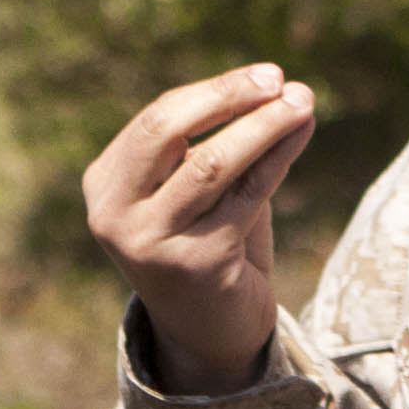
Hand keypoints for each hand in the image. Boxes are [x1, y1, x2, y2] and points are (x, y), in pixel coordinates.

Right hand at [84, 64, 315, 389]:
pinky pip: (246, 195)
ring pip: (211, 163)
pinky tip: (300, 134)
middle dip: (227, 97)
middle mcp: (114, 214)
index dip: (214, 92)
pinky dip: (277, 158)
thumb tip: (277, 92)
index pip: (157, 120)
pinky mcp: (194, 264)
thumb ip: (217, 143)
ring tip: (303, 101)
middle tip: (278, 79)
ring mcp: (149, 242)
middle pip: (166, 132)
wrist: (210, 333)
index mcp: (105, 185)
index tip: (266, 75)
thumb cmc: (206, 244)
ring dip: (263, 126)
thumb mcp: (196, 191)